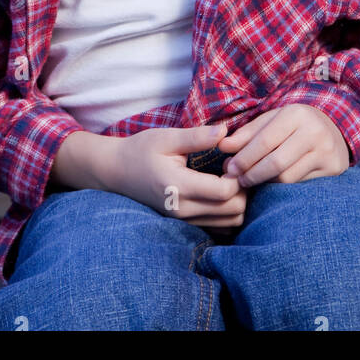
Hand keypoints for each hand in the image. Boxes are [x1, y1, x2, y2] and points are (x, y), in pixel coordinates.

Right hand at [99, 123, 249, 229]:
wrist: (116, 172)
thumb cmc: (141, 150)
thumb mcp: (166, 137)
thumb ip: (197, 136)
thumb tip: (225, 132)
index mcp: (179, 187)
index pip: (225, 191)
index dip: (238, 175)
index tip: (231, 159)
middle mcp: (183, 211)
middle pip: (233, 211)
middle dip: (243, 190)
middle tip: (234, 169)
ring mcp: (184, 222)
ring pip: (230, 223)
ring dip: (238, 202)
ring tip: (228, 180)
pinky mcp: (185, 225)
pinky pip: (219, 228)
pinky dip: (228, 212)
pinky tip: (220, 193)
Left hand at [215, 104, 350, 186]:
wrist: (334, 128)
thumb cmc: (294, 124)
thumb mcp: (272, 120)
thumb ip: (247, 134)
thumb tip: (222, 147)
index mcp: (296, 114)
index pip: (265, 141)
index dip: (244, 158)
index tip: (229, 168)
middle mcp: (314, 132)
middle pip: (275, 163)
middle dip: (252, 174)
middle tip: (237, 181)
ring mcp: (326, 152)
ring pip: (287, 178)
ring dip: (264, 183)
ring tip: (251, 182)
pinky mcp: (333, 169)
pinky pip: (300, 185)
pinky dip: (281, 187)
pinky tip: (271, 185)